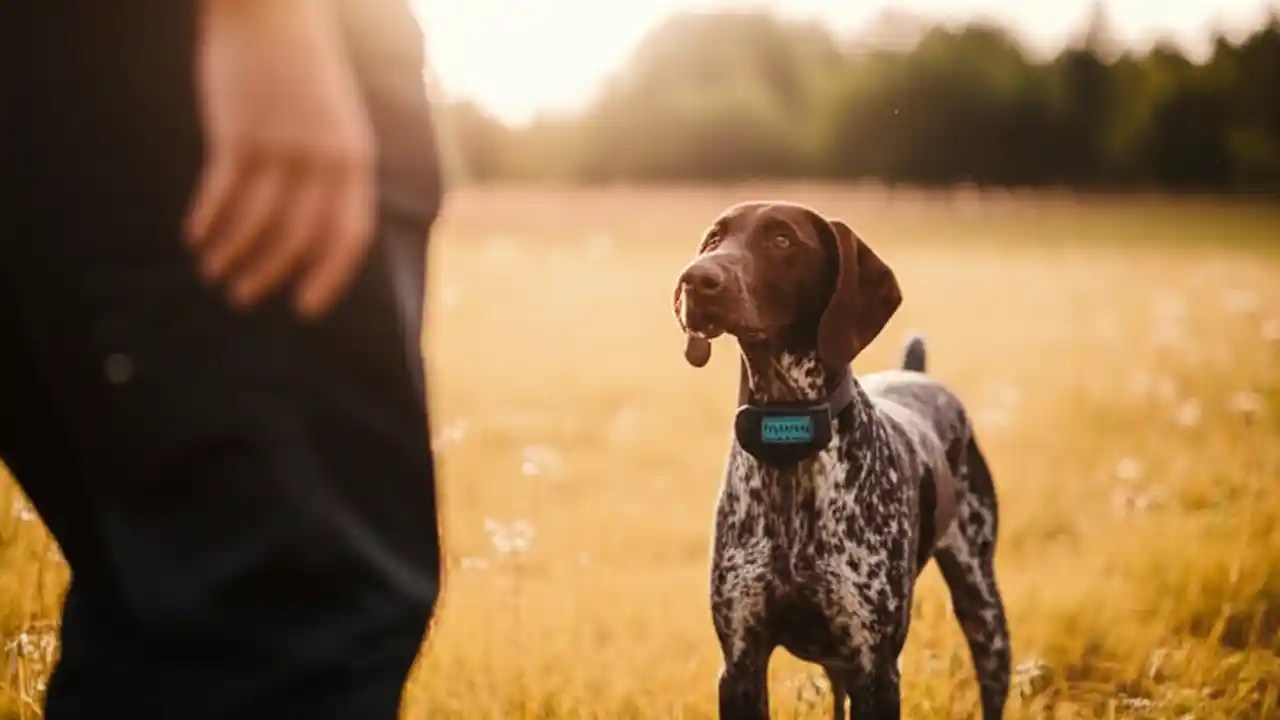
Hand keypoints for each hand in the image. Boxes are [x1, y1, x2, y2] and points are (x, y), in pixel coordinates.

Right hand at [186, 0, 375, 319]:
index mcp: (355, 160)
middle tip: (244, 298)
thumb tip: (316, 232)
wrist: (273, 12)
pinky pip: (223, 192)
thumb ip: (334, 173)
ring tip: (214, 272)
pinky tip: (194, 239)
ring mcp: (282, 145)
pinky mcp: (239, 131)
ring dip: (232, 254)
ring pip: (257, 222)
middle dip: (270, 275)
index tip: (305, 308)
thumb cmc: (305, 74)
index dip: (328, 277)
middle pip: (299, 238)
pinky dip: (208, 221)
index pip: (349, 235)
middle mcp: (323, 159)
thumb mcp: (338, 123)